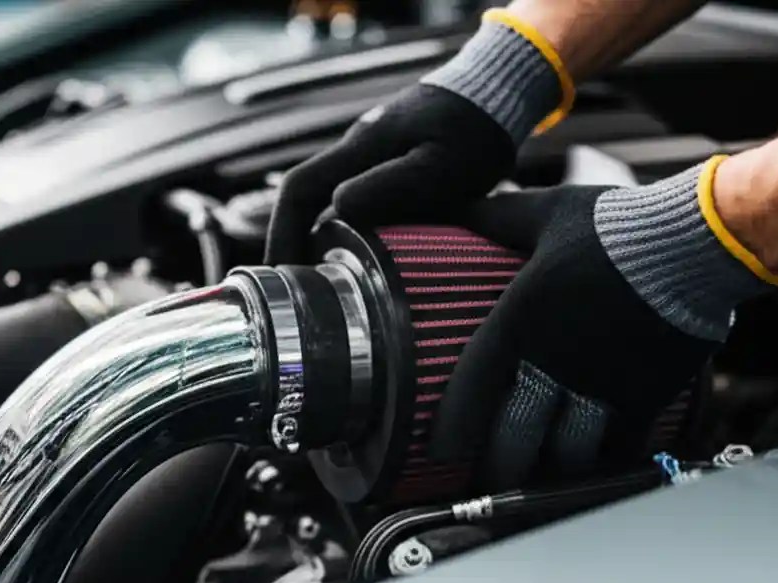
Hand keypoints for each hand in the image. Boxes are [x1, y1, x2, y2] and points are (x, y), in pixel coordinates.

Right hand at [265, 85, 515, 264]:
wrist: (497, 93)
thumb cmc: (475, 132)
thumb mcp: (439, 167)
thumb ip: (389, 187)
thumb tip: (337, 210)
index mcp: (359, 149)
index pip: (298, 190)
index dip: (281, 233)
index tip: (279, 274)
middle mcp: (357, 150)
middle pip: (306, 199)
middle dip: (293, 244)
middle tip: (296, 293)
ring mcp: (374, 155)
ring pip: (330, 201)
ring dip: (319, 240)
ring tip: (323, 286)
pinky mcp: (393, 164)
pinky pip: (357, 200)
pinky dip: (348, 233)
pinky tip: (361, 259)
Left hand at [429, 160, 777, 488]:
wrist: (698, 242)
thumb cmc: (617, 225)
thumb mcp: (545, 213)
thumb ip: (498, 217)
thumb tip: (458, 206)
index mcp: (520, 321)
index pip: (473, 388)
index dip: (453, 427)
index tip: (441, 449)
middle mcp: (556, 363)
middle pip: (517, 436)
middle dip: (500, 465)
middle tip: (488, 478)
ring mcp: (603, 385)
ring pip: (568, 453)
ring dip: (549, 474)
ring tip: (536, 485)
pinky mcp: (647, 396)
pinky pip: (622, 447)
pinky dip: (606, 464)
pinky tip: (596, 472)